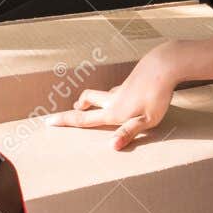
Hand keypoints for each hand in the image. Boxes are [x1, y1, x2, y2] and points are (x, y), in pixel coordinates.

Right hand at [46, 41, 181, 148]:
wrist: (163, 66)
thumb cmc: (156, 96)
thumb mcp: (146, 120)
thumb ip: (128, 132)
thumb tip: (112, 146)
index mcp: (113, 112)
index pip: (84, 119)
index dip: (65, 121)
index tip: (49, 121)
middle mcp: (113, 99)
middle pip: (89, 99)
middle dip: (80, 105)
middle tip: (75, 108)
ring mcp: (122, 88)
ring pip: (103, 94)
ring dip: (94, 99)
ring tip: (93, 104)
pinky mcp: (131, 81)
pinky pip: (117, 90)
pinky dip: (113, 95)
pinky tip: (125, 96)